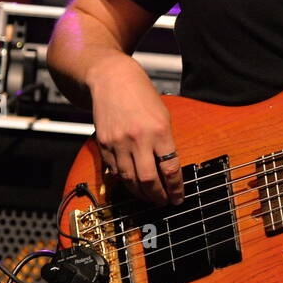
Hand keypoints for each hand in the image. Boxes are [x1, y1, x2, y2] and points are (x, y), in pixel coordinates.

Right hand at [87, 54, 182, 204]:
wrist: (112, 80)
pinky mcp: (103, 145)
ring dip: (141, 194)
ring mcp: (119, 143)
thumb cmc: (141, 96)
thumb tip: (169, 170)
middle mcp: (139, 139)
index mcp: (160, 131)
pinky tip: (132, 185)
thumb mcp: (163, 116)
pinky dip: (125, 181)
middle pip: (149, 180)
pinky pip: (115, 171)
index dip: (175, 188)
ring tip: (149, 198)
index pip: (170, 169)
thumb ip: (166, 143)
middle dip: (158, 197)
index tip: (178, 197)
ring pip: (130, 180)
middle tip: (164, 202)